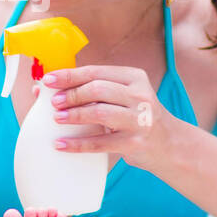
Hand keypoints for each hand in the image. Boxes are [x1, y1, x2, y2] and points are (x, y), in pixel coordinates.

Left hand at [40, 66, 174, 171]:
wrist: (169, 144)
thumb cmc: (136, 116)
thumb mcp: (124, 96)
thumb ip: (94, 90)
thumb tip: (47, 90)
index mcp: (134, 77)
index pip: (96, 72)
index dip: (69, 76)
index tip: (48, 81)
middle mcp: (140, 95)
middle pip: (98, 89)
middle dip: (71, 95)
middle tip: (53, 103)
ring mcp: (139, 120)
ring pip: (100, 113)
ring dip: (74, 116)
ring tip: (56, 119)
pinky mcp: (134, 143)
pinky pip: (100, 143)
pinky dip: (77, 144)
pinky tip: (61, 144)